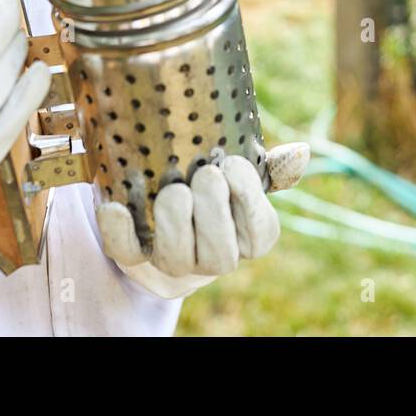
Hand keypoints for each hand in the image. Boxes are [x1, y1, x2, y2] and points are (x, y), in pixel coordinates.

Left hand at [96, 143, 310, 292]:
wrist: (160, 210)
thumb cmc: (209, 188)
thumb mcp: (237, 175)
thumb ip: (266, 166)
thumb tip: (300, 153)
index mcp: (245, 238)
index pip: (260, 235)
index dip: (250, 203)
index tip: (235, 165)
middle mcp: (211, 258)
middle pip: (220, 255)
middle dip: (213, 214)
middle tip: (205, 175)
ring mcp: (171, 262)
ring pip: (176, 258)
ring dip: (174, 222)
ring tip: (173, 189)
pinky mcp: (132, 259)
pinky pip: (124, 253)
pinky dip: (119, 229)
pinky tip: (116, 205)